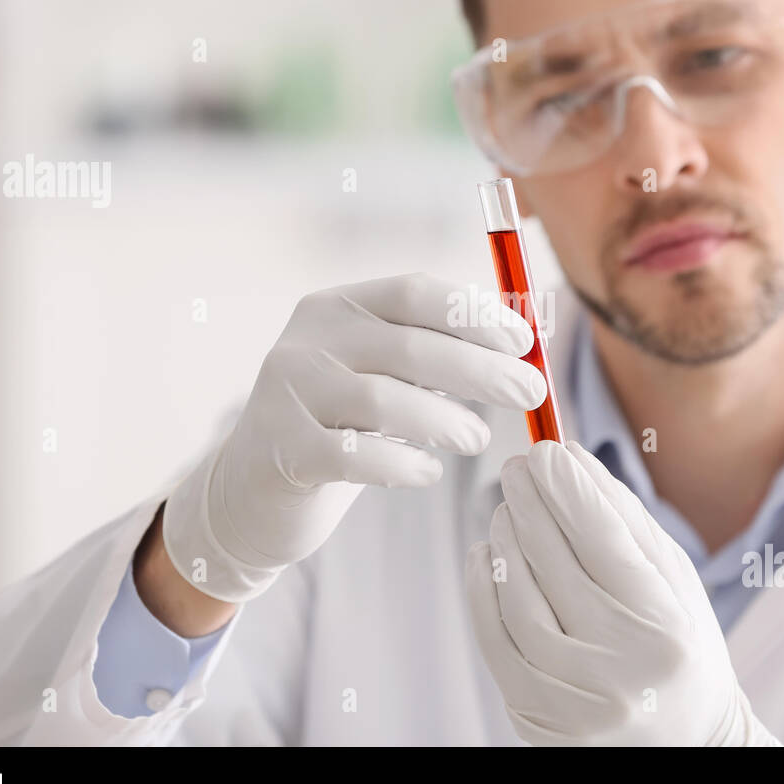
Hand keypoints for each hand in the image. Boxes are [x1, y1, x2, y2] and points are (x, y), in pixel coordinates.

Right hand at [164, 272, 546, 602]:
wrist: (253, 490)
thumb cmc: (340, 426)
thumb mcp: (381, 374)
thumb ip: (437, 351)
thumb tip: (526, 342)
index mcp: (339, 306)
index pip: (414, 293)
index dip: (475, 315)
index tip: (524, 343)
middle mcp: (309, 339)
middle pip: (408, 346)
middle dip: (480, 369)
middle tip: (531, 393)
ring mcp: (289, 393)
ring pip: (381, 400)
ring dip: (444, 421)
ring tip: (479, 440)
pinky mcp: (282, 449)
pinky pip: (354, 454)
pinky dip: (401, 464)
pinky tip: (428, 473)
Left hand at [466, 440, 780, 745]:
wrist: (687, 743)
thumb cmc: (680, 646)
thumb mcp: (672, 580)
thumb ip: (622, 518)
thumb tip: (568, 459)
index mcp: (665, 628)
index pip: (603, 541)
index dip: (566, 488)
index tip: (544, 452)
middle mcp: (621, 671)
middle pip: (553, 565)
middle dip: (528, 504)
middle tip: (516, 470)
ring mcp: (577, 703)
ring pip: (517, 602)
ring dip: (503, 543)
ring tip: (504, 513)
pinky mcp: (540, 722)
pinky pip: (495, 644)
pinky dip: (482, 592)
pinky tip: (486, 558)